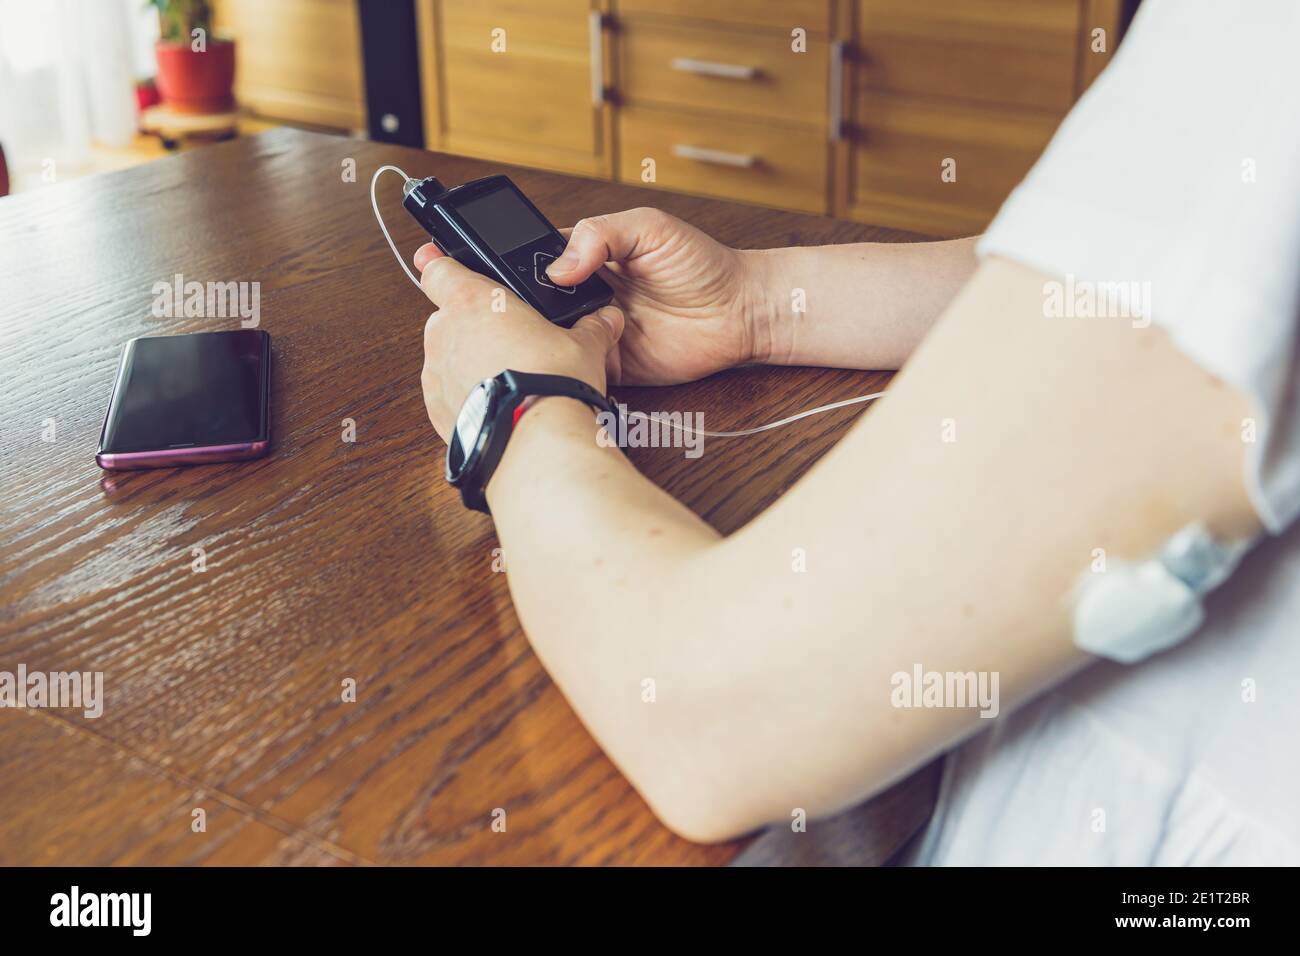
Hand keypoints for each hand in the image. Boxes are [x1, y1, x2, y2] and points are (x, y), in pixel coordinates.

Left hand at [414, 254, 623, 442]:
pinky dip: (468, 396)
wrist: (536, 441)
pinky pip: (449, 393)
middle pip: (448, 316)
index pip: (438, 268)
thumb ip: (593, 326)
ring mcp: (435, 373)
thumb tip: (608, 319)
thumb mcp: (584, 346)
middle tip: (509, 341)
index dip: (442, 265)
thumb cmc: (552, 383)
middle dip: (474, 326)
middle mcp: (444, 333)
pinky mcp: (437, 409)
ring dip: (470, 363)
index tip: (444, 265)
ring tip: (509, 379)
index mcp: (473, 301)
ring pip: (448, 357)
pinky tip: (499, 404)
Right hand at [415, 207, 762, 386]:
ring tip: (508, 344)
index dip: (501, 265)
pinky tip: (544, 372)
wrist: (739, 313)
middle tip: (490, 316)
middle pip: (528, 306)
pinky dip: (561, 374)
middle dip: (508, 312)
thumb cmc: (700, 262)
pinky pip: (574, 372)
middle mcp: (581, 298)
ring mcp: (592, 335)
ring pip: (546, 342)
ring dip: (531, 344)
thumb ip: (601, 234)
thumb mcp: (649, 227)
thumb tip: (559, 266)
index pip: (528, 259)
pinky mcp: (608, 368)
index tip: (473, 270)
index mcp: (584, 257)